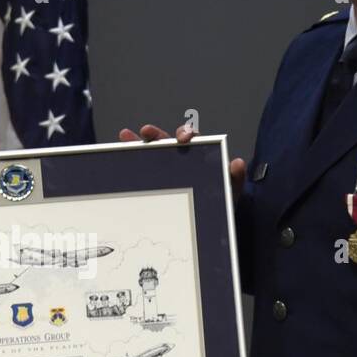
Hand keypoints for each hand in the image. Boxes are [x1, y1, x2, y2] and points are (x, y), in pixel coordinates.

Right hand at [117, 124, 244, 200]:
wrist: (207, 225)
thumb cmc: (219, 206)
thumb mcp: (229, 193)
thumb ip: (235, 179)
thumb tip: (237, 162)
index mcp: (199, 157)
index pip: (192, 140)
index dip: (186, 134)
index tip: (181, 137)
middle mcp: (181, 159)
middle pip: (167, 141)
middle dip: (156, 134)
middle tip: (147, 131)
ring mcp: (166, 169)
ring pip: (150, 151)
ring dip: (137, 142)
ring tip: (125, 136)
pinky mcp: (155, 181)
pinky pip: (140, 168)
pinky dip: (130, 158)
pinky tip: (119, 152)